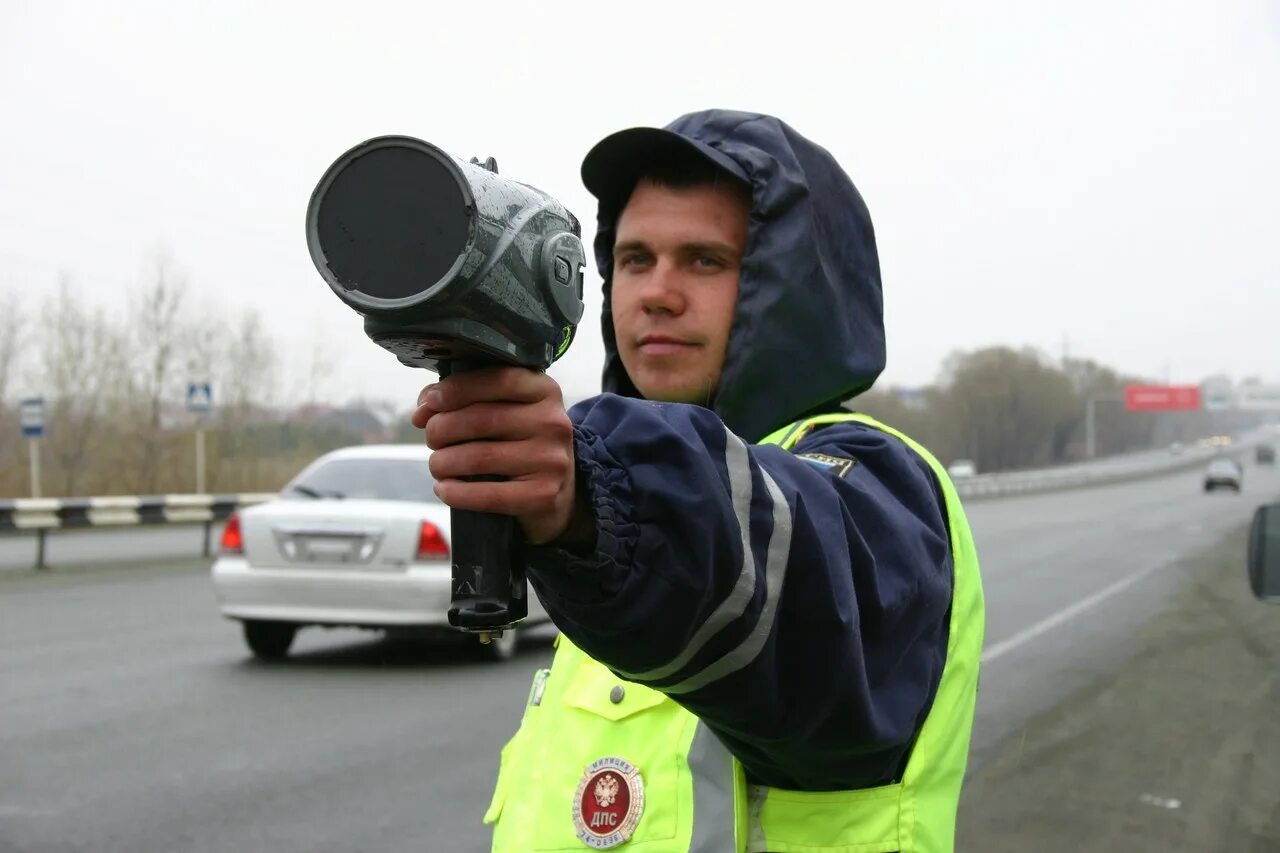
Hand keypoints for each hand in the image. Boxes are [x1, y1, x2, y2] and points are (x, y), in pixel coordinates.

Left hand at [411, 367, 580, 545]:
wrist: (561, 487)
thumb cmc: (521, 441)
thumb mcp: (506, 409)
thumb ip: (465, 398)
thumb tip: (423, 410)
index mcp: (544, 391)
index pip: (498, 380)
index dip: (457, 389)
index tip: (431, 402)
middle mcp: (552, 422)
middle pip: (481, 420)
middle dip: (441, 429)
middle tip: (432, 439)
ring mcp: (550, 460)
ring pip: (478, 457)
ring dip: (443, 462)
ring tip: (437, 465)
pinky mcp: (543, 494)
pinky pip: (487, 495)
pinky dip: (456, 493)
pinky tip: (445, 488)